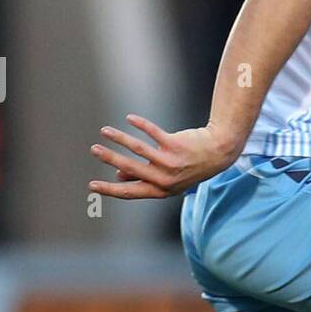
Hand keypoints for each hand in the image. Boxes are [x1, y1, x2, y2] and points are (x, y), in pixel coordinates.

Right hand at [89, 115, 238, 199]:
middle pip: (130, 169)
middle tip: (94, 150)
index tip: (92, 186)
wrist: (218, 153)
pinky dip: (140, 124)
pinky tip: (129, 118)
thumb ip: (145, 178)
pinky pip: (153, 133)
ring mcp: (170, 162)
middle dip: (109, 159)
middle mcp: (164, 179)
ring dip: (119, 139)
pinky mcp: (175, 145)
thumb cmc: (190, 166)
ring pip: (138, 150)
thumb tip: (120, 175)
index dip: (109, 190)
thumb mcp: (169, 178)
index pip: (130, 193)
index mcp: (160, 190)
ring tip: (104, 131)